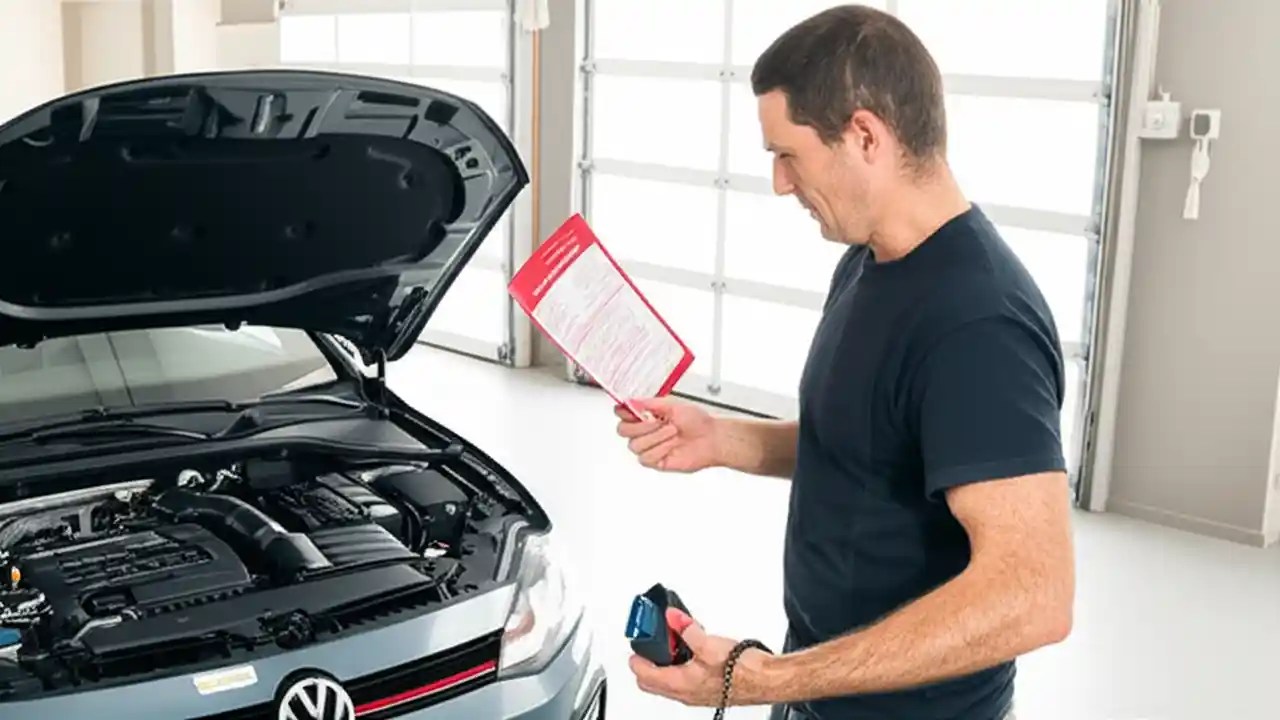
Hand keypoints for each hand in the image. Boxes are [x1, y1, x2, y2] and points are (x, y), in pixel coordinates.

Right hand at [614, 398, 720, 472]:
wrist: (711, 439)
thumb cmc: (697, 421)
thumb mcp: (673, 405)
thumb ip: (650, 403)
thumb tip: (632, 401)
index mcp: (646, 415)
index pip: (622, 413)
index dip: (623, 412)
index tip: (632, 410)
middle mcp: (645, 431)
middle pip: (622, 431)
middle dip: (640, 426)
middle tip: (657, 421)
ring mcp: (649, 447)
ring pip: (634, 445)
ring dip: (656, 437)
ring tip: (673, 432)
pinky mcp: (655, 461)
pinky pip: (646, 458)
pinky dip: (659, 450)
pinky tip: (671, 445)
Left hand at [629, 608, 770, 706]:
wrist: (767, 679)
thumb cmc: (743, 669)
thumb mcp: (708, 643)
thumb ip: (686, 628)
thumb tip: (672, 617)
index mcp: (680, 684)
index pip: (644, 676)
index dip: (636, 659)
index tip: (634, 646)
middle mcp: (686, 694)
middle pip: (653, 683)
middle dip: (646, 665)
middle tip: (647, 647)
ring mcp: (696, 695)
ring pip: (668, 683)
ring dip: (665, 666)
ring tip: (670, 646)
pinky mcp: (707, 691)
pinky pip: (684, 682)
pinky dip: (680, 669)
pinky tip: (691, 654)